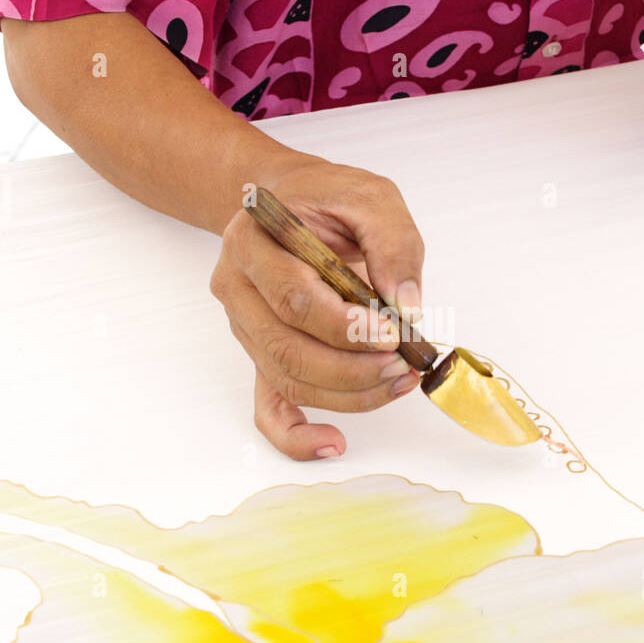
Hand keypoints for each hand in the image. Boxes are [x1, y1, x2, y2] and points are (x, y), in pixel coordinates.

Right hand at [210, 150, 424, 459]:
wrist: (290, 203)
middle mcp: (237, 287)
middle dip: (352, 366)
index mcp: (254, 240)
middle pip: (287, 347)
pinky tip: (334, 444)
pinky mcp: (260, 354)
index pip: (294, 297)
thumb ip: (393, 243)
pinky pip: (268, 407)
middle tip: (402, 364)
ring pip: (287, 378)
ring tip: (397, 381)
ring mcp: (245, 326)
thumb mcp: (370, 198)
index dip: (347, 326)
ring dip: (347, 393)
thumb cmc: (326, 200)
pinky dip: (296, 436)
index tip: (395, 332)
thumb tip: (407, 303)